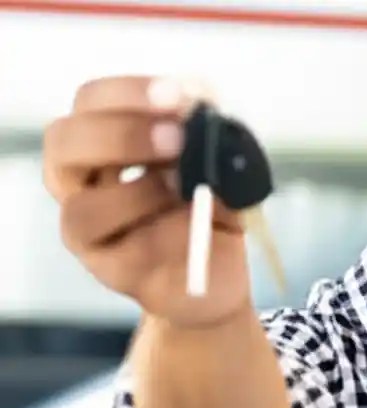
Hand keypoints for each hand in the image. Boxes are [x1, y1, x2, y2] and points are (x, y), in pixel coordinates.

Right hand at [43, 76, 252, 327]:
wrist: (218, 273)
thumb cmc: (209, 209)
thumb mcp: (219, 169)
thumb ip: (209, 143)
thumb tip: (207, 120)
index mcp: (103, 139)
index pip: (93, 101)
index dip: (131, 92)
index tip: (179, 94)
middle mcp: (81, 179)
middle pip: (65, 142)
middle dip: (123, 134)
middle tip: (179, 137)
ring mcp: (87, 227)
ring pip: (83, 206)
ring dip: (141, 190)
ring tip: (187, 186)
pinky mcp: (108, 267)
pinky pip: (119, 251)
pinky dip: (156, 231)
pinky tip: (189, 222)